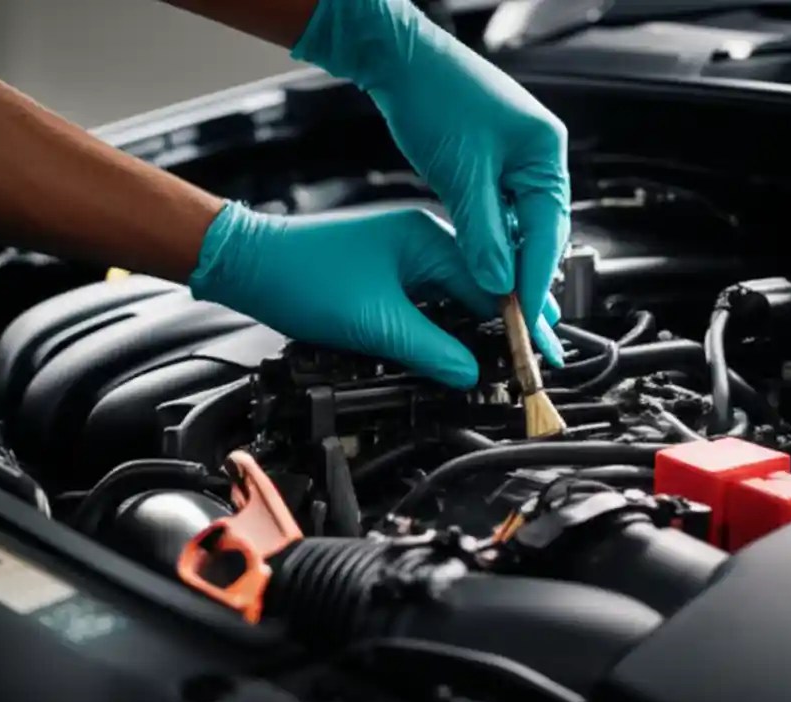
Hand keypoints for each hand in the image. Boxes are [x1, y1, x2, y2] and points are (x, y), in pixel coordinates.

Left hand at [189, 202, 562, 388]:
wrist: (250, 265)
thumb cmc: (302, 278)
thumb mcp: (376, 326)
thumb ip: (430, 351)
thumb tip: (468, 372)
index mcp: (429, 241)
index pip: (493, 285)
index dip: (521, 323)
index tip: (539, 352)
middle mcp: (424, 241)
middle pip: (485, 286)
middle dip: (514, 321)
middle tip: (540, 354)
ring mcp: (406, 255)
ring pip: (461, 293)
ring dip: (484, 321)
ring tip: (510, 351)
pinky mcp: (390, 271)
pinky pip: (436, 297)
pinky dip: (454, 320)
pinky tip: (461, 339)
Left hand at [291, 0, 569, 365]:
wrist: (400, 60)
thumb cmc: (435, 96)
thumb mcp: (461, 175)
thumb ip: (483, 233)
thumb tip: (498, 280)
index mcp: (545, 153)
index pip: (548, 231)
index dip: (536, 277)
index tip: (526, 316)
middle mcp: (537, 158)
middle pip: (540, 232)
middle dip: (529, 277)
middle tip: (524, 322)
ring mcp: (515, 161)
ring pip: (518, 227)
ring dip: (509, 263)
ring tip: (505, 306)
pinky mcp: (489, 166)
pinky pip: (499, 215)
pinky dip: (492, 242)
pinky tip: (485, 267)